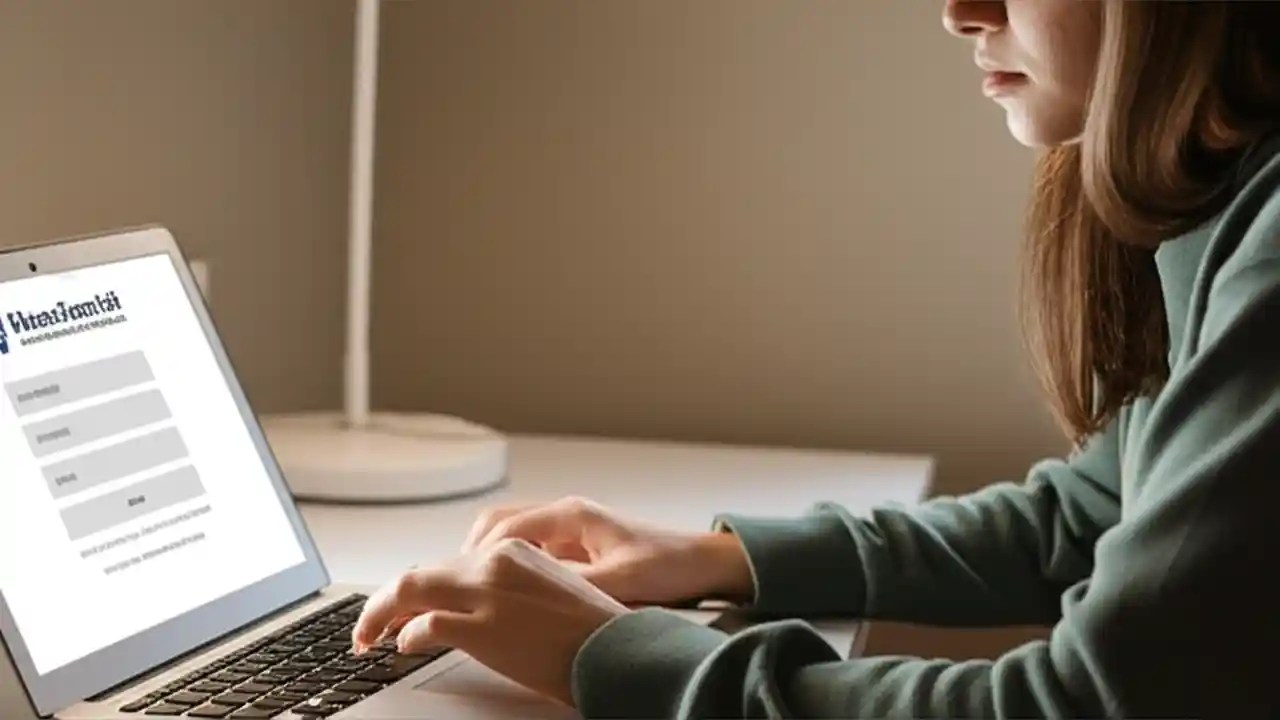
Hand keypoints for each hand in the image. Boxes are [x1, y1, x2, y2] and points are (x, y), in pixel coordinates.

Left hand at [351, 538, 628, 706]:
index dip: (415, 588)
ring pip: (410, 591)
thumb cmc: (592, 629)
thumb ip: (507, 588)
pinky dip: (407, 636)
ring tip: (369, 638)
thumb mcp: (548, 590)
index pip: (445, 564)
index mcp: (511, 550)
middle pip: (418, 575)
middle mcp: (494, 563)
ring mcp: (485, 594)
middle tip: (367, 627)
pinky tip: (403, 648)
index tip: (402, 607)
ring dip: (381, 616)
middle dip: (384, 603)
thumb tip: (471, 607)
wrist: (617, 648)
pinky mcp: (481, 628)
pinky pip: (426, 625)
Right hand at [462, 496, 753, 606]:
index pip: (506, 528)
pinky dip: (508, 565)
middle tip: (456, 583)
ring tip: (473, 588)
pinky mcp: (574, 547)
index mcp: (571, 515)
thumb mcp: (620, 579)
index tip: (459, 578)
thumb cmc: (667, 564)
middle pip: (498, 523)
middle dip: (472, 551)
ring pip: (511, 535)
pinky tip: (506, 592)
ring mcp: (568, 530)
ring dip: (488, 558)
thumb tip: (533, 593)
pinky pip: (528, 550)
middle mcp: (565, 516)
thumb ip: (575, 583)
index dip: (478, 555)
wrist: (700, 563)